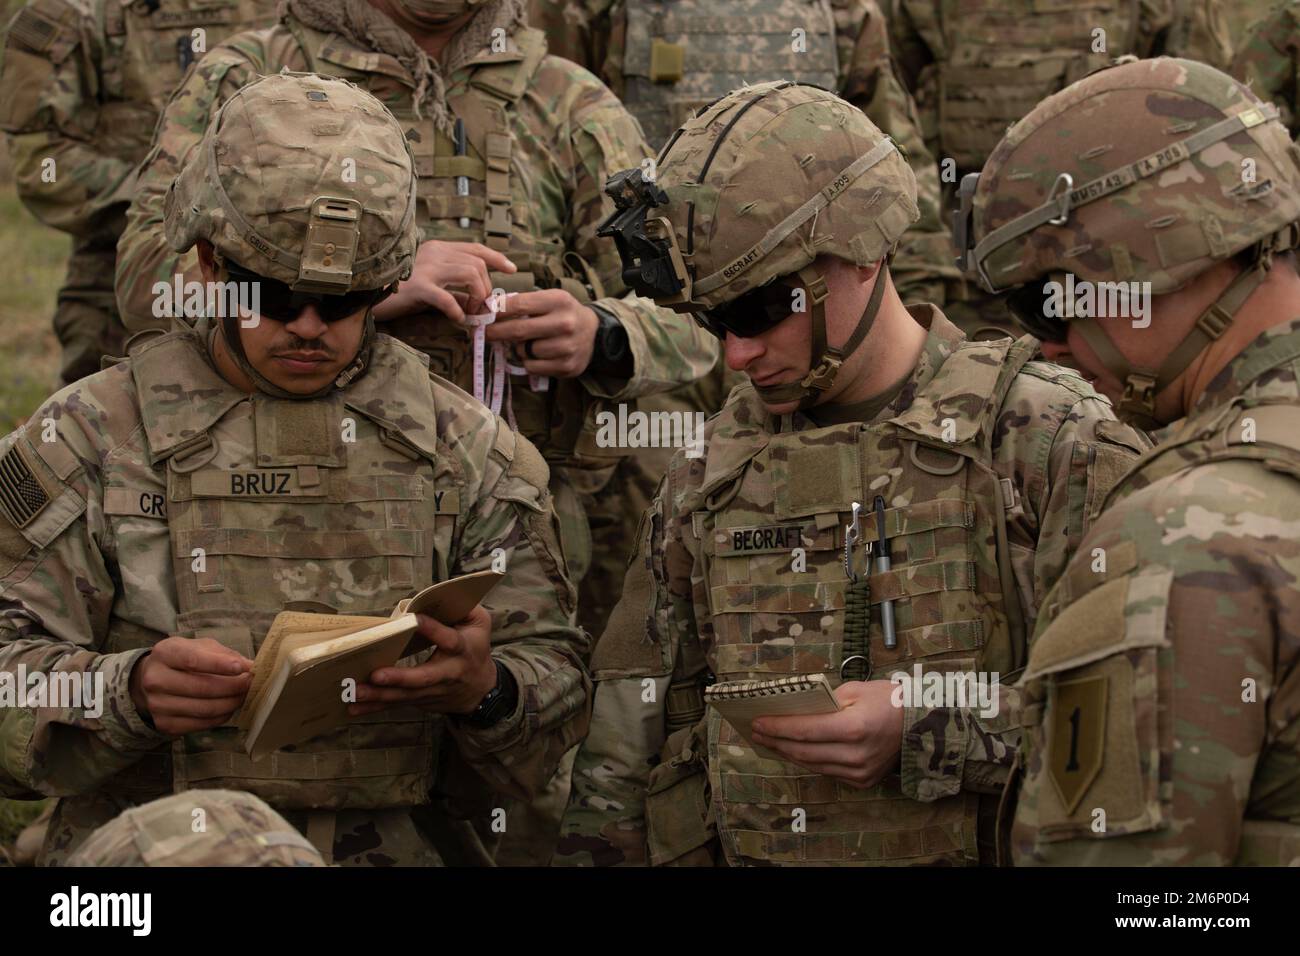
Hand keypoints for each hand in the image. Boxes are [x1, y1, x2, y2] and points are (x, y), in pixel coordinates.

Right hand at [128, 637, 253, 735]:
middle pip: (203, 688)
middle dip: (234, 686)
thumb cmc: (183, 660)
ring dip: (231, 703)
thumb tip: (250, 667)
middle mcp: (156, 680)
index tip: (243, 668)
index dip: (220, 665)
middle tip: (251, 683)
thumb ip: (224, 654)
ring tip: (244, 695)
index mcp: (165, 654)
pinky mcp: (165, 724)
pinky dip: (222, 716)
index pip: (193, 660)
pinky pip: (202, 724)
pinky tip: (229, 707)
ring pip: (205, 709)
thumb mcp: (199, 647)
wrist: (151, 681)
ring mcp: (158, 705)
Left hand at [348, 605, 497, 715]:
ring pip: (404, 695)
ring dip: (378, 695)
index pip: (449, 640)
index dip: (433, 630)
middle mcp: (447, 673)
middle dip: (399, 678)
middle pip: (423, 677)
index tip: (414, 619)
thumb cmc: (475, 648)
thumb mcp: (479, 624)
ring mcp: (431, 691)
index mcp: (463, 650)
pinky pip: (395, 705)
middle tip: (376, 674)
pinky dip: (373, 707)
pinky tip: (352, 707)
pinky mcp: (419, 701)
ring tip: (354, 691)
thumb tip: (439, 594)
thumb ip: (463, 607)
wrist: (481, 690)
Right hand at [371, 241, 516, 323]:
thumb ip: (454, 287)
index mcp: (438, 249)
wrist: (368, 296)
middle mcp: (434, 252)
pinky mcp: (417, 287)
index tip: (511, 268)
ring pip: (470, 274)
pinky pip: (447, 299)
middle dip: (486, 288)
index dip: (497, 257)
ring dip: (476, 297)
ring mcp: (426, 268)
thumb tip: (478, 301)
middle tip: (478, 308)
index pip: (475, 248)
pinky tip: (456, 319)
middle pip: (478, 264)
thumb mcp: (432, 284)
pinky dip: (457, 311)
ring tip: (468, 313)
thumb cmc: (401, 293)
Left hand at [483, 288, 598, 377]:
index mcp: (558, 301)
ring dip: (519, 348)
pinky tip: (538, 355)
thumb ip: (523, 303)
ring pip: (524, 351)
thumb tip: (489, 310)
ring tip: (528, 343)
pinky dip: (529, 362)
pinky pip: (532, 366)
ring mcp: (566, 347)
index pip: (518, 305)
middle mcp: (564, 323)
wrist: (593, 332)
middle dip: (495, 332)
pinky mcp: (566, 366)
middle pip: (518, 330)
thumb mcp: (549, 299)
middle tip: (483, 333)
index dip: (496, 311)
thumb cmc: (563, 313)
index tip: (483, 314)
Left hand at [750, 680, 903, 788]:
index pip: (804, 730)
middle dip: (776, 741)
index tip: (756, 722)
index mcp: (853, 728)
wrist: (921, 724)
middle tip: (756, 733)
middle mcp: (855, 755)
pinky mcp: (862, 781)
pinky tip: (794, 751)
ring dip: (788, 753)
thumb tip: (793, 710)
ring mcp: (859, 772)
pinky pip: (827, 771)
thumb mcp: (855, 689)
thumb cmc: (888, 700)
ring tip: (770, 742)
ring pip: (812, 765)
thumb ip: (823, 701)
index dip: (777, 728)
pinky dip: (808, 761)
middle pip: (803, 751)